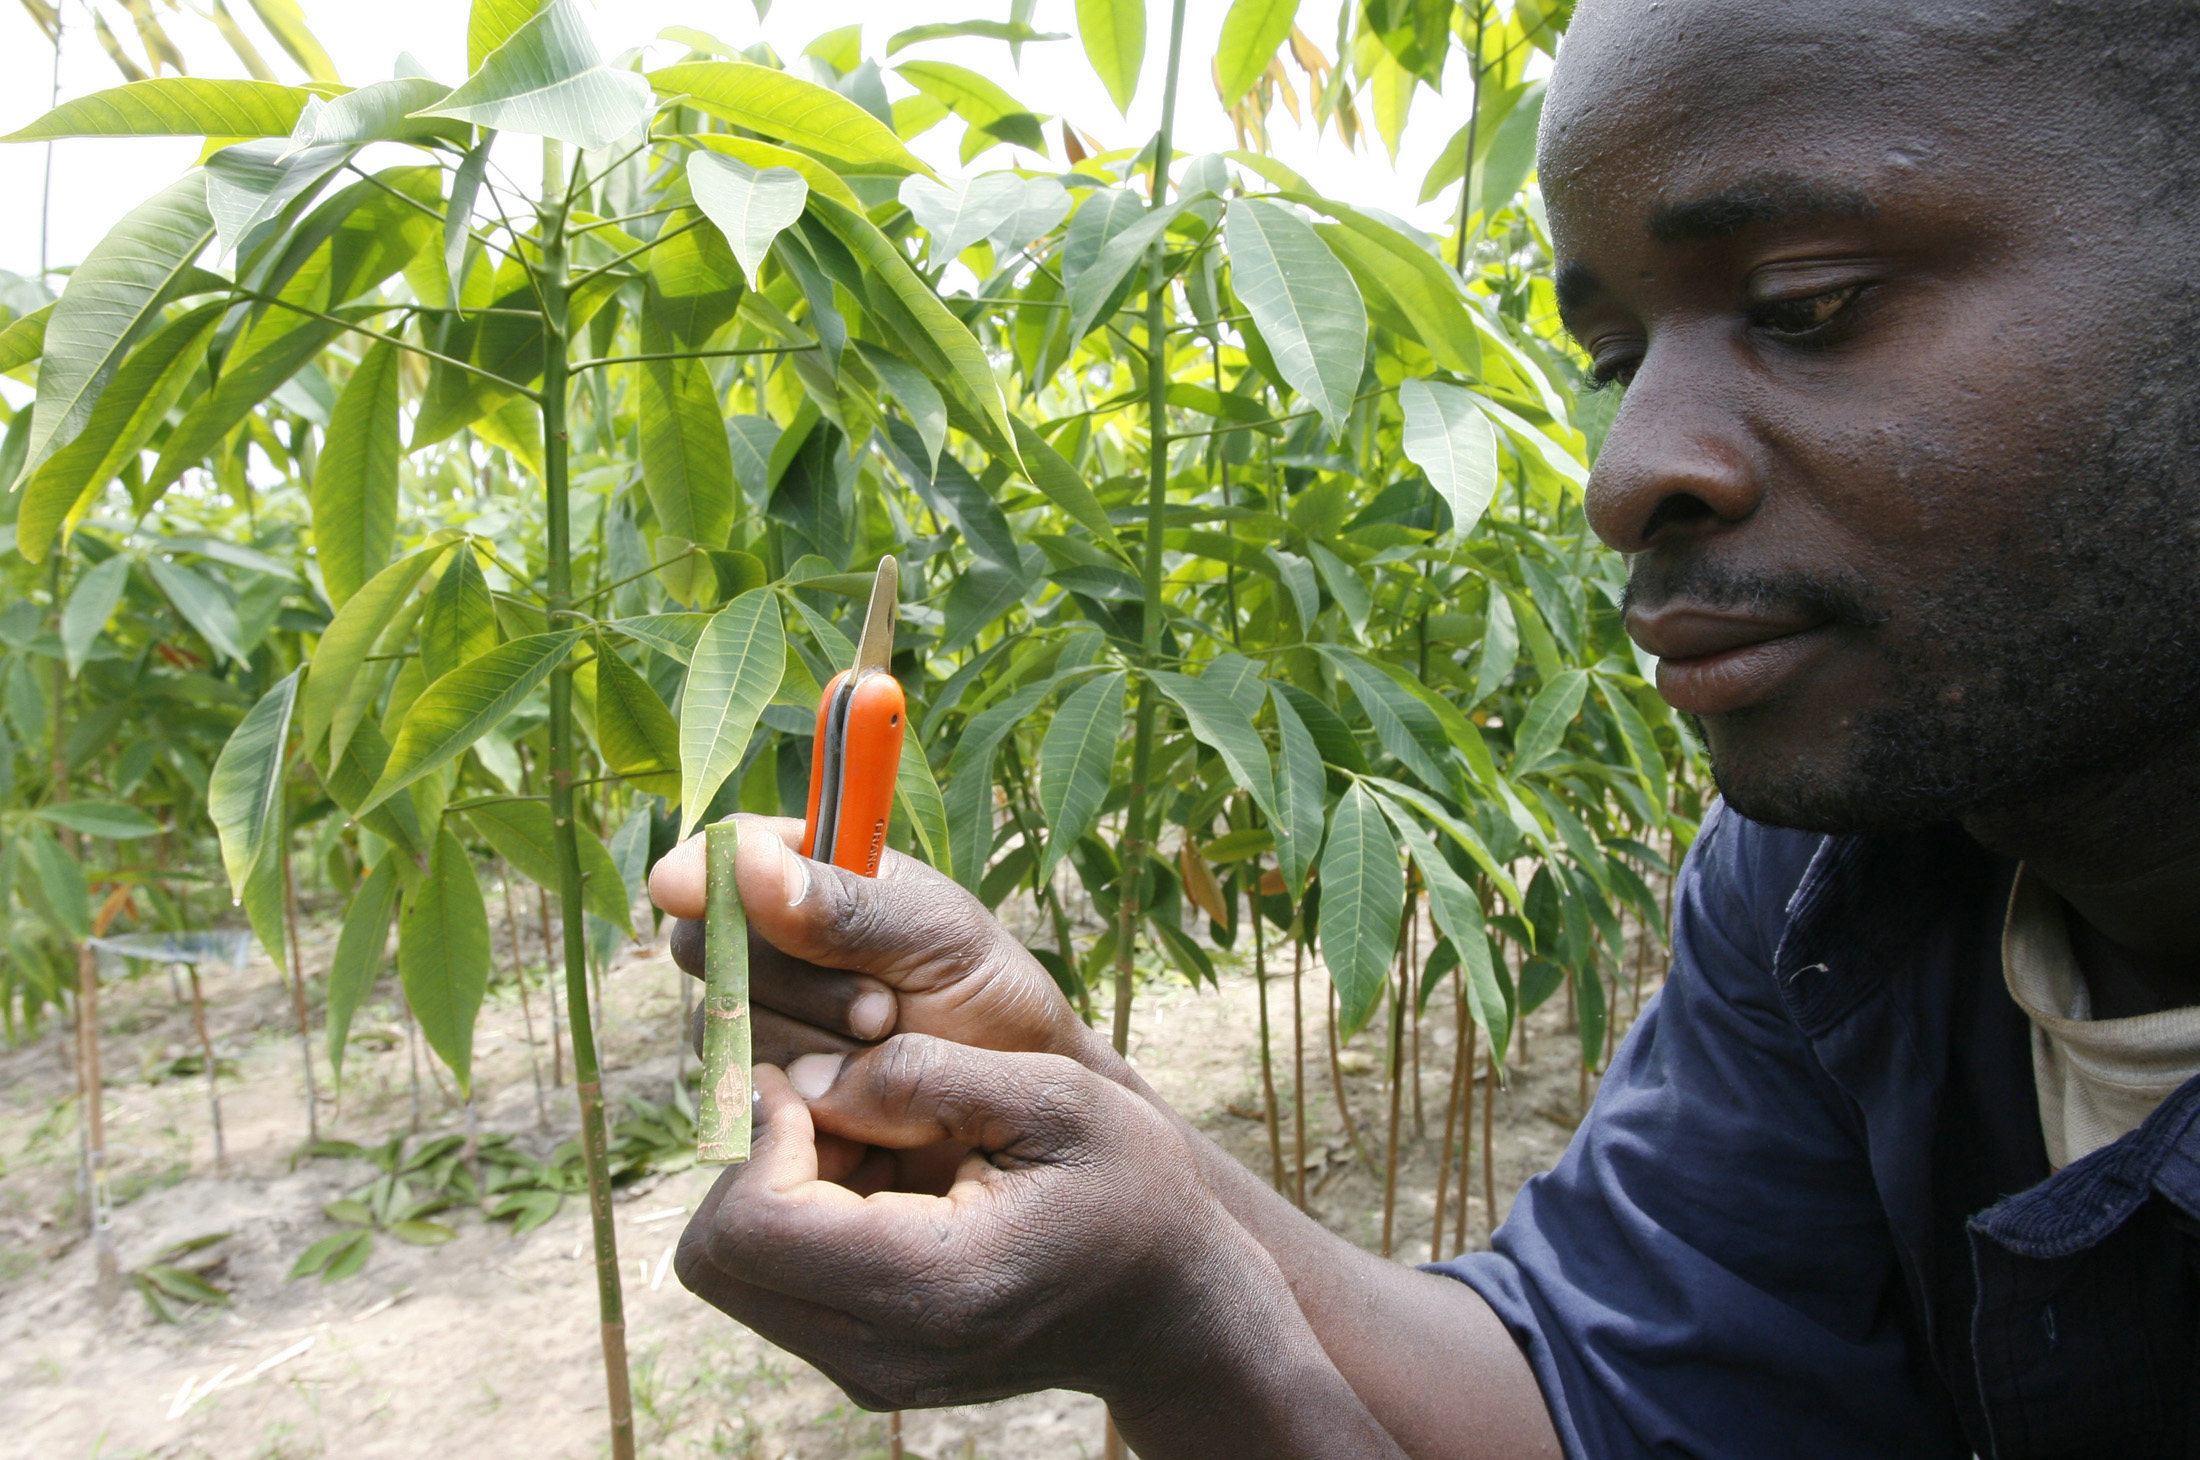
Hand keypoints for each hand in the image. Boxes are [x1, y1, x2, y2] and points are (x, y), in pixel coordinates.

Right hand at [649, 816, 1092, 1068]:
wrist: (1015, 1117)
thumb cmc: (989, 1005)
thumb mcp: (938, 941)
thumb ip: (847, 908)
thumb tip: (743, 858)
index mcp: (823, 875)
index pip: (734, 852)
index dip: (702, 868)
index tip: (679, 887)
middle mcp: (776, 941)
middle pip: (709, 942)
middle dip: (797, 984)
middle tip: (884, 1010)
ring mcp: (760, 1016)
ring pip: (723, 1022)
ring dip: (810, 1049)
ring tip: (888, 1053)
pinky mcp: (758, 1089)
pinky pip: (737, 1088)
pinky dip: (798, 1100)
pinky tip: (855, 1106)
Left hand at [675, 1036, 1403, 1457]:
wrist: (1174, 1309)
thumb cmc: (1132, 1190)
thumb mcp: (1060, 1098)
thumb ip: (931, 1075)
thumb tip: (804, 1078)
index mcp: (933, 1285)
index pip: (753, 1223)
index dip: (762, 1132)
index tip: (818, 1077)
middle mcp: (883, 1352)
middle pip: (716, 1256)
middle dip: (756, 1160)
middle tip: (839, 1109)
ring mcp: (868, 1373)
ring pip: (733, 1271)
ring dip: (776, 1188)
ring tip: (874, 1145)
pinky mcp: (864, 1369)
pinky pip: (775, 1287)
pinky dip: (802, 1221)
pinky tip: (884, 1185)